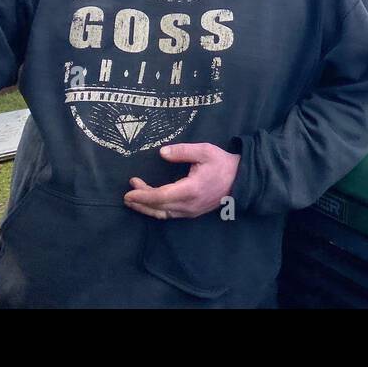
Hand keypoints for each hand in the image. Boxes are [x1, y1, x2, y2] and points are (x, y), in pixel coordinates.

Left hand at [124, 142, 239, 219]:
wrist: (240, 180)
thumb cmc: (222, 164)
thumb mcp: (204, 151)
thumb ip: (182, 151)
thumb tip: (162, 153)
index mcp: (191, 189)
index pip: (161, 196)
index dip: (143, 196)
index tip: (129, 192)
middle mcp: (189, 205)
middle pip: (158, 207)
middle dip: (141, 201)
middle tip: (127, 193)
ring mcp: (190, 211)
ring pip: (162, 214)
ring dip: (146, 207)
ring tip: (133, 199)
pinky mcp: (192, 213)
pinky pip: (169, 214)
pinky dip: (156, 210)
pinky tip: (149, 204)